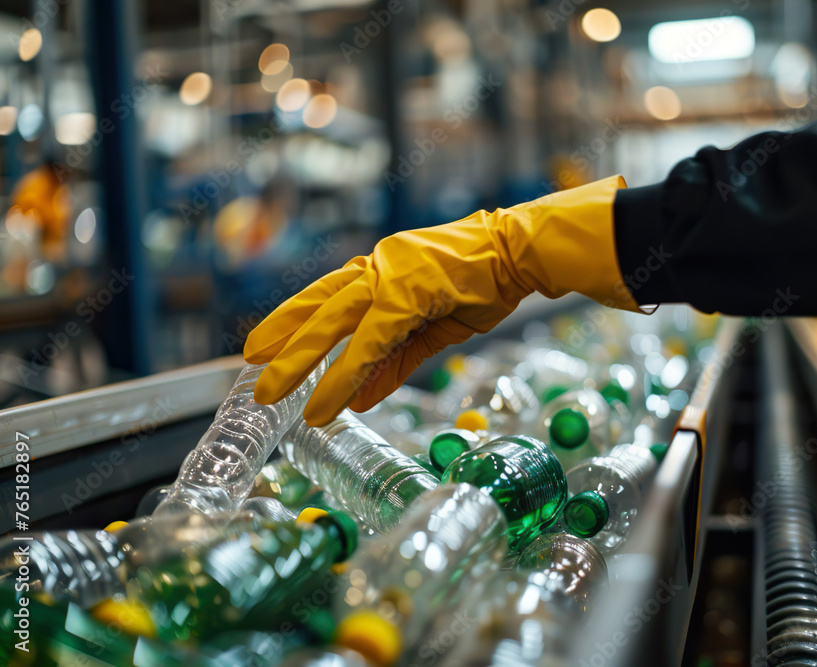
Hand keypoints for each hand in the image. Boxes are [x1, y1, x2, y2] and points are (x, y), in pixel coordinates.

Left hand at [244, 175, 640, 425]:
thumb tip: (360, 400)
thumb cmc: (483, 285)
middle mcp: (379, 266)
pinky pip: (371, 339)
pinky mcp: (410, 292)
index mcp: (383, 270)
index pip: (327, 295)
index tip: (262, 344)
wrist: (520, 254)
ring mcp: (392, 276)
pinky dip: (347, 372)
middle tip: (251, 370)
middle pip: (320, 306)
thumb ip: (393, 363)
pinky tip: (327, 402)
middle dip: (283, 339)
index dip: (292, 319)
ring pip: (334, 319)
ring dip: (301, 359)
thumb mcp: (432, 331)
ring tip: (272, 393)